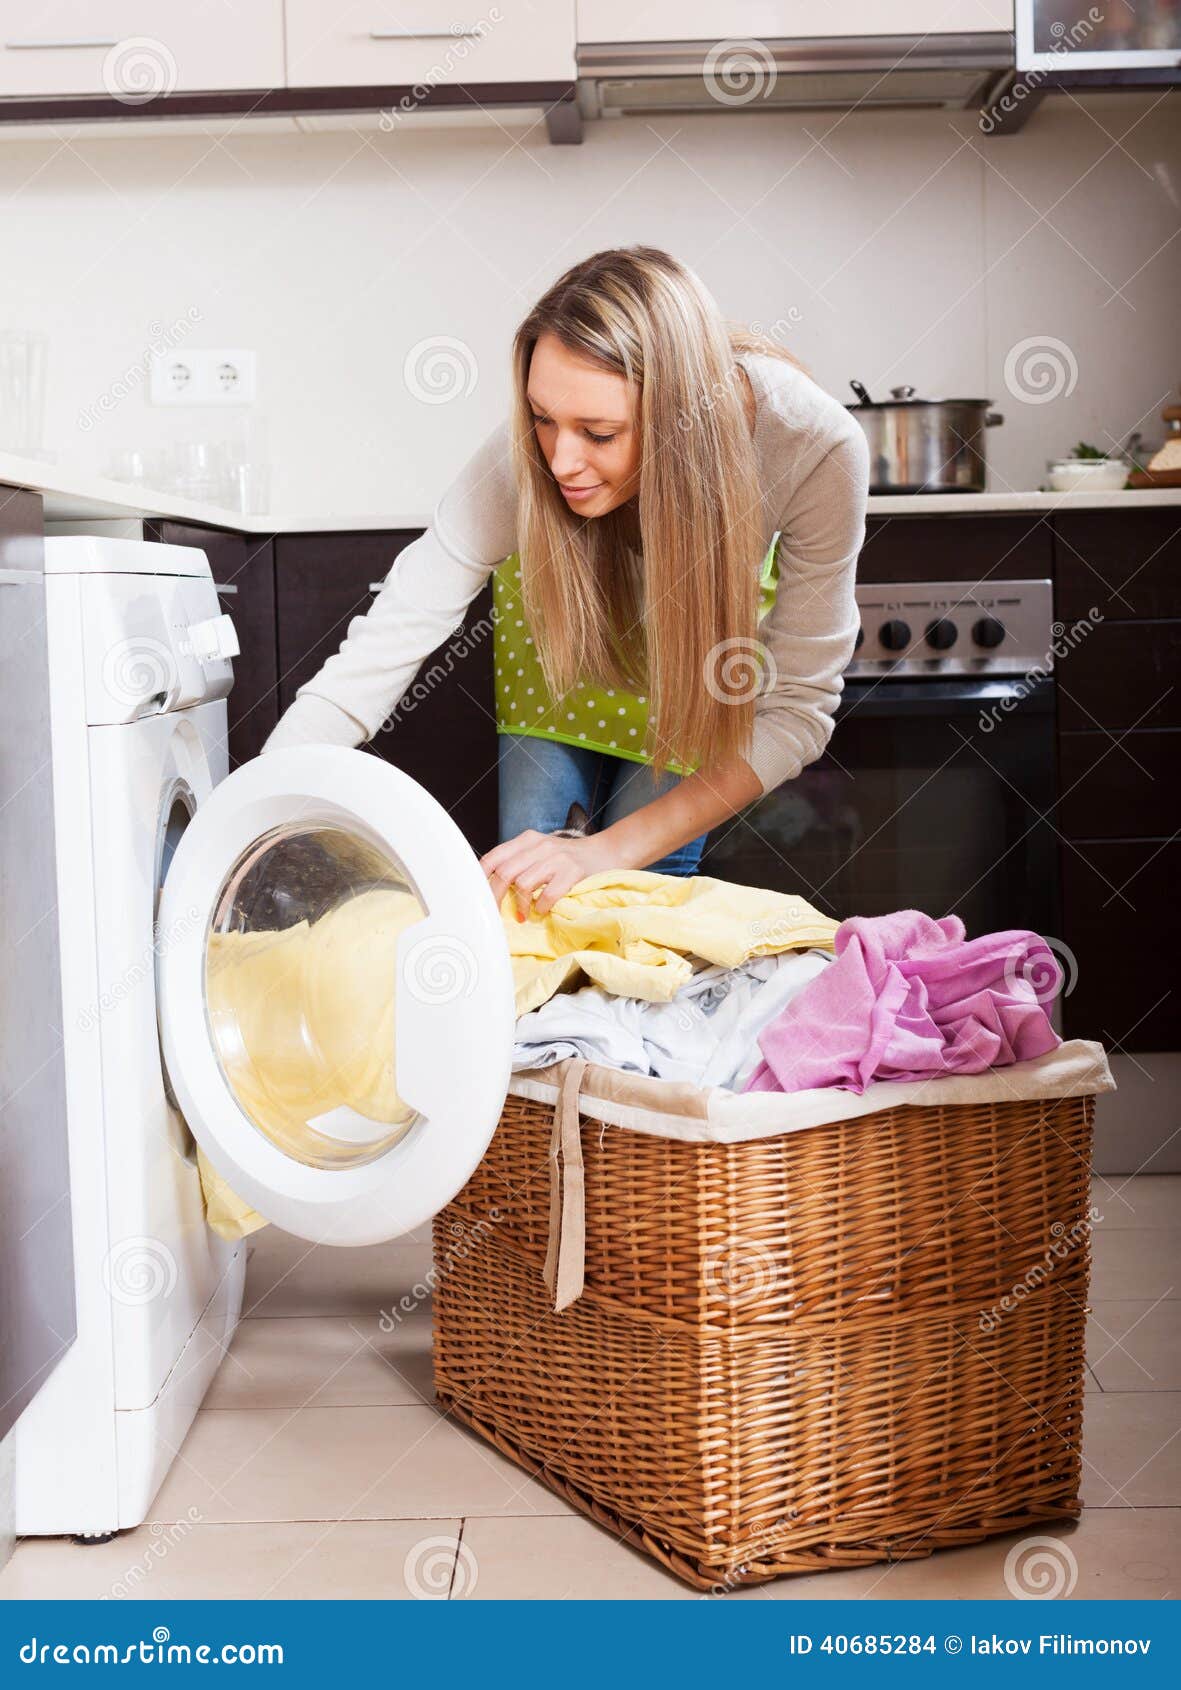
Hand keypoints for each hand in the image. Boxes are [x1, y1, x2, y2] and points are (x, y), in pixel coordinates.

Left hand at [480, 828, 617, 920]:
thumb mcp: (540, 851)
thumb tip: (492, 888)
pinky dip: (541, 907)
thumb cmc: (569, 857)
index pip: (493, 857)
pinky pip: (547, 894)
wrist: (606, 851)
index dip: (481, 879)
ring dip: (519, 905)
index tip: (478, 897)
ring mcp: (556, 858)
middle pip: (504, 872)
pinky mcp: (572, 871)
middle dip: (495, 897)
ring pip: (522, 884)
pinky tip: (542, 910)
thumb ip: (519, 862)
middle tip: (497, 913)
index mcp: (527, 840)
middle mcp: (539, 846)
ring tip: (523, 915)